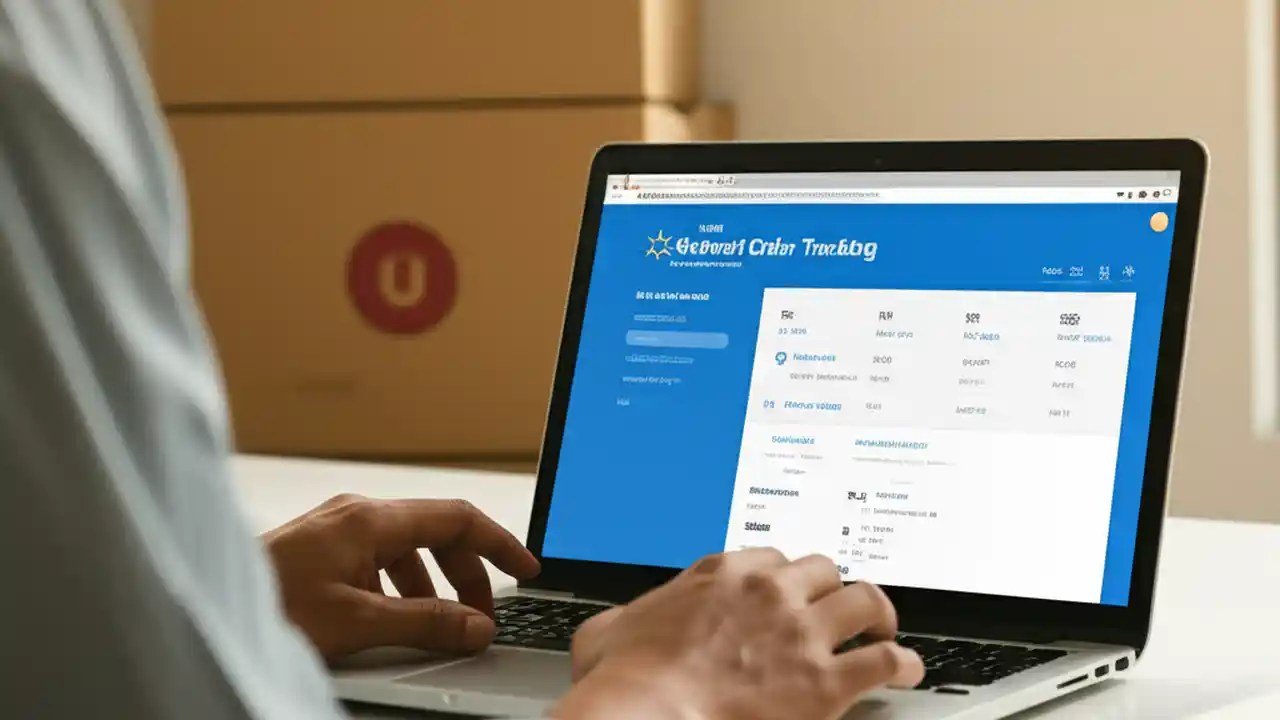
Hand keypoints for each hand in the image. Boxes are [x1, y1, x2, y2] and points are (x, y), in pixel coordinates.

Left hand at [262, 494, 539, 660]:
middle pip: (436, 535)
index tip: (526, 570)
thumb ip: (423, 624)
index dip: (499, 544)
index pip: (457, 518)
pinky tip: (390, 624)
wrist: (201, 605)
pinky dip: (399, 592)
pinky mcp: (320, 552)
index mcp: (370, 519)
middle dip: (465, 577)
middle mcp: (356, 516)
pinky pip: (378, 564)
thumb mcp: (355, 621)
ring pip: (407, 553)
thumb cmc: (265, 606)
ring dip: (431, 589)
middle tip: (477, 620)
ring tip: (434, 630)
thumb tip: (475, 627)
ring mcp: (335, 531)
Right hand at [554, 549, 921, 719]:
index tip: (788, 591)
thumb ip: (622, 618)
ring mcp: (801, 633)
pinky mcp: (825, 681)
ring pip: (864, 601)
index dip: (784, 577)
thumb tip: (614, 626)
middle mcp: (769, 592)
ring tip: (883, 626)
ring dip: (876, 614)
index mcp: (722, 574)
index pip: (771, 557)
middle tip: (836, 606)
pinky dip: (903, 663)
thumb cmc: (625, 681)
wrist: (646, 716)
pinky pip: (886, 660)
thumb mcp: (606, 632)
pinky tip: (908, 671)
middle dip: (831, 589)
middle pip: (823, 570)